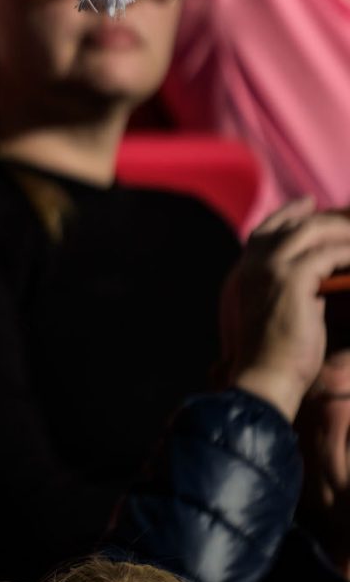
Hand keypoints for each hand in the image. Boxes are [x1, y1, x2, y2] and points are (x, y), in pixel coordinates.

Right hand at [224, 202, 349, 420]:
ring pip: (312, 230)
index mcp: (242, 273)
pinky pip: (330, 253)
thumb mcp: (272, 316)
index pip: (265, 230)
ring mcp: (268, 267)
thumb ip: (284, 292)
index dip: (287, 214)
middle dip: (322, 216)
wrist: (264, 377)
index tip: (308, 204)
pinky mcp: (291, 277)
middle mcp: (251, 264)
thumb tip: (315, 281)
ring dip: (343, 231)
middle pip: (290, 223)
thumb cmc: (271, 359)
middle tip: (348, 217)